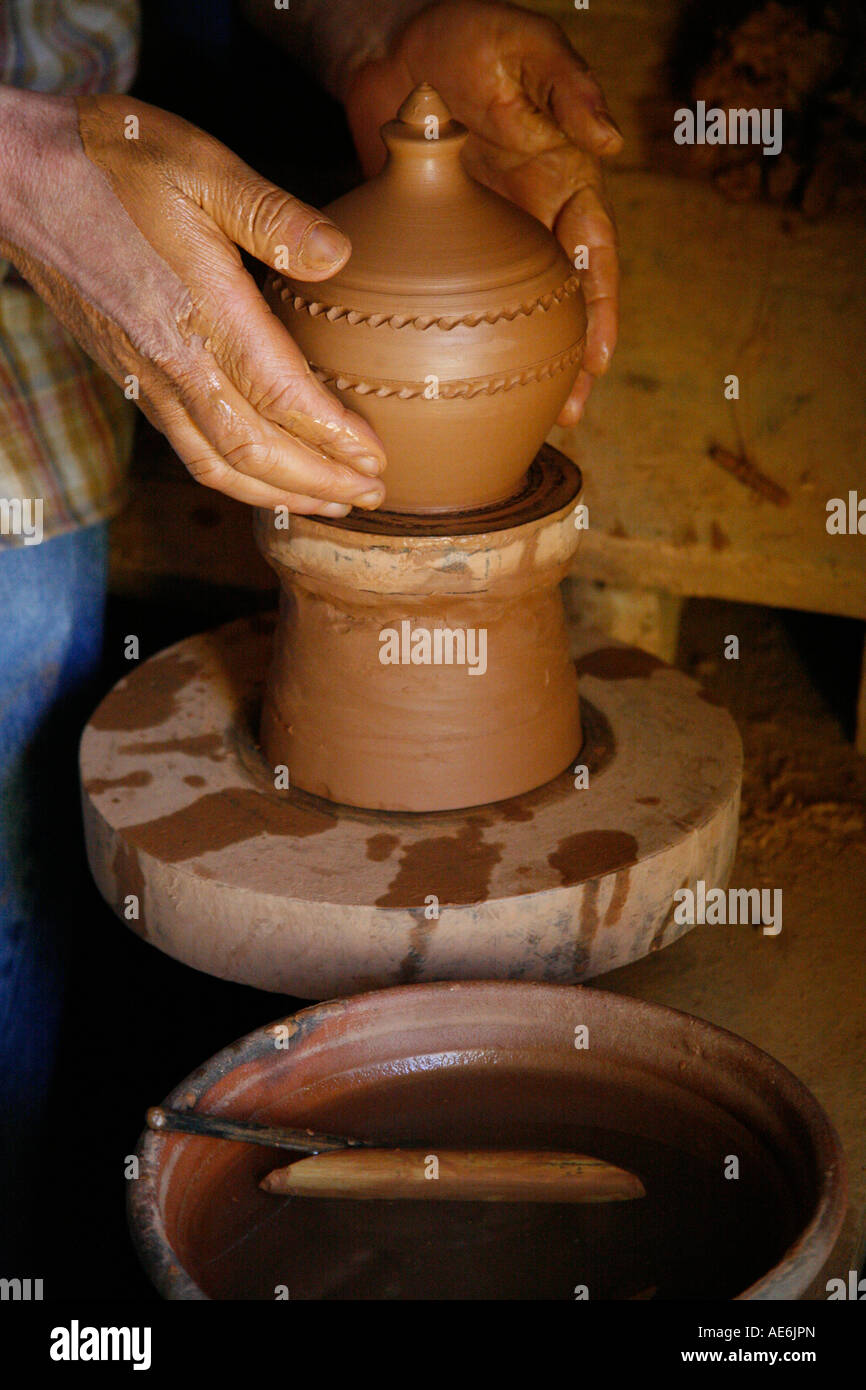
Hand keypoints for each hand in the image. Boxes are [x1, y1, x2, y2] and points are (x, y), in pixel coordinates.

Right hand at [0, 89, 386, 515]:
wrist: (20, 178)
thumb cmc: (114, 162)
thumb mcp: (202, 165)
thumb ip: (274, 215)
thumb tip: (340, 257)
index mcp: (200, 310)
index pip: (280, 396)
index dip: (332, 436)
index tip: (376, 458)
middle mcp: (172, 360)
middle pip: (255, 451)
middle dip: (320, 483)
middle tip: (372, 495)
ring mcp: (148, 378)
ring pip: (220, 464)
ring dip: (282, 494)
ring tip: (334, 504)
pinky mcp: (133, 380)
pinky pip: (190, 449)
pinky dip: (237, 479)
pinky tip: (268, 479)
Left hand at [343, 0, 621, 423]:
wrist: (394, 47)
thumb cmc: (465, 34)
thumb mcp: (521, 45)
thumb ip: (564, 88)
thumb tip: (610, 140)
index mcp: (564, 174)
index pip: (593, 250)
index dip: (599, 307)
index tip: (597, 356)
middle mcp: (535, 216)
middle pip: (565, 300)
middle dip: (573, 359)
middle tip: (570, 414)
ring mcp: (493, 239)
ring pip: (520, 313)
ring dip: (530, 365)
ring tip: (533, 418)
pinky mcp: (448, 249)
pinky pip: (466, 303)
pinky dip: (471, 344)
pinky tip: (466, 383)